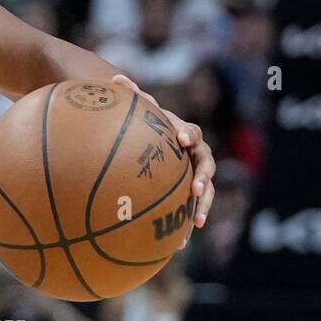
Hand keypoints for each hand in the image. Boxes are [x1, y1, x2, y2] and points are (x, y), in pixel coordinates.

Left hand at [112, 75, 215, 234]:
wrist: (152, 142)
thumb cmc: (144, 125)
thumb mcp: (137, 111)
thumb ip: (131, 95)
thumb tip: (114, 75)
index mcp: (183, 134)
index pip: (192, 133)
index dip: (188, 135)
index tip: (182, 140)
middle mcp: (193, 154)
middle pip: (206, 164)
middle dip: (202, 176)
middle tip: (195, 187)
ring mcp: (194, 175)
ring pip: (206, 190)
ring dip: (203, 204)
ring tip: (197, 220)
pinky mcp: (188, 194)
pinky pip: (191, 210)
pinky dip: (187, 225)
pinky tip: (179, 245)